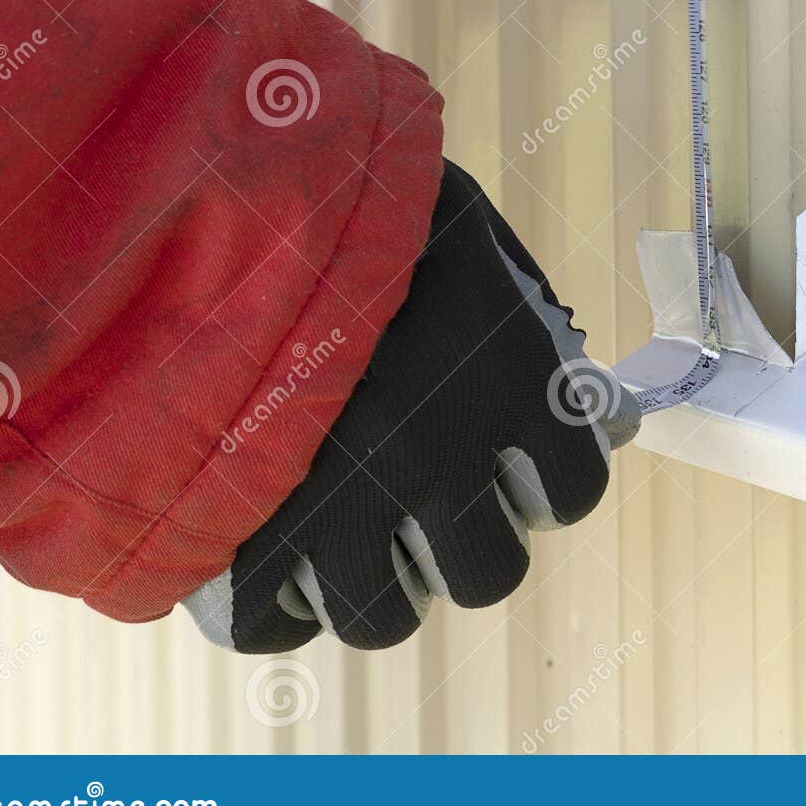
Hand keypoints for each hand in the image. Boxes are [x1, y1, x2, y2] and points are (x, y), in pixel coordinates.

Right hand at [183, 160, 638, 650]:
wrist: (223, 182)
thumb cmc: (361, 197)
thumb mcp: (473, 236)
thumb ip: (531, 320)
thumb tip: (583, 398)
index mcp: (510, 383)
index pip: (572, 489)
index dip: (548, 484)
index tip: (522, 472)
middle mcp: (439, 456)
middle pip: (489, 572)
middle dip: (470, 544)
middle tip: (433, 504)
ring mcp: (342, 502)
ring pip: (384, 615)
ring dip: (380, 582)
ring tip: (353, 534)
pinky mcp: (244, 530)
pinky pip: (274, 622)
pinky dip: (281, 602)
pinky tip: (280, 553)